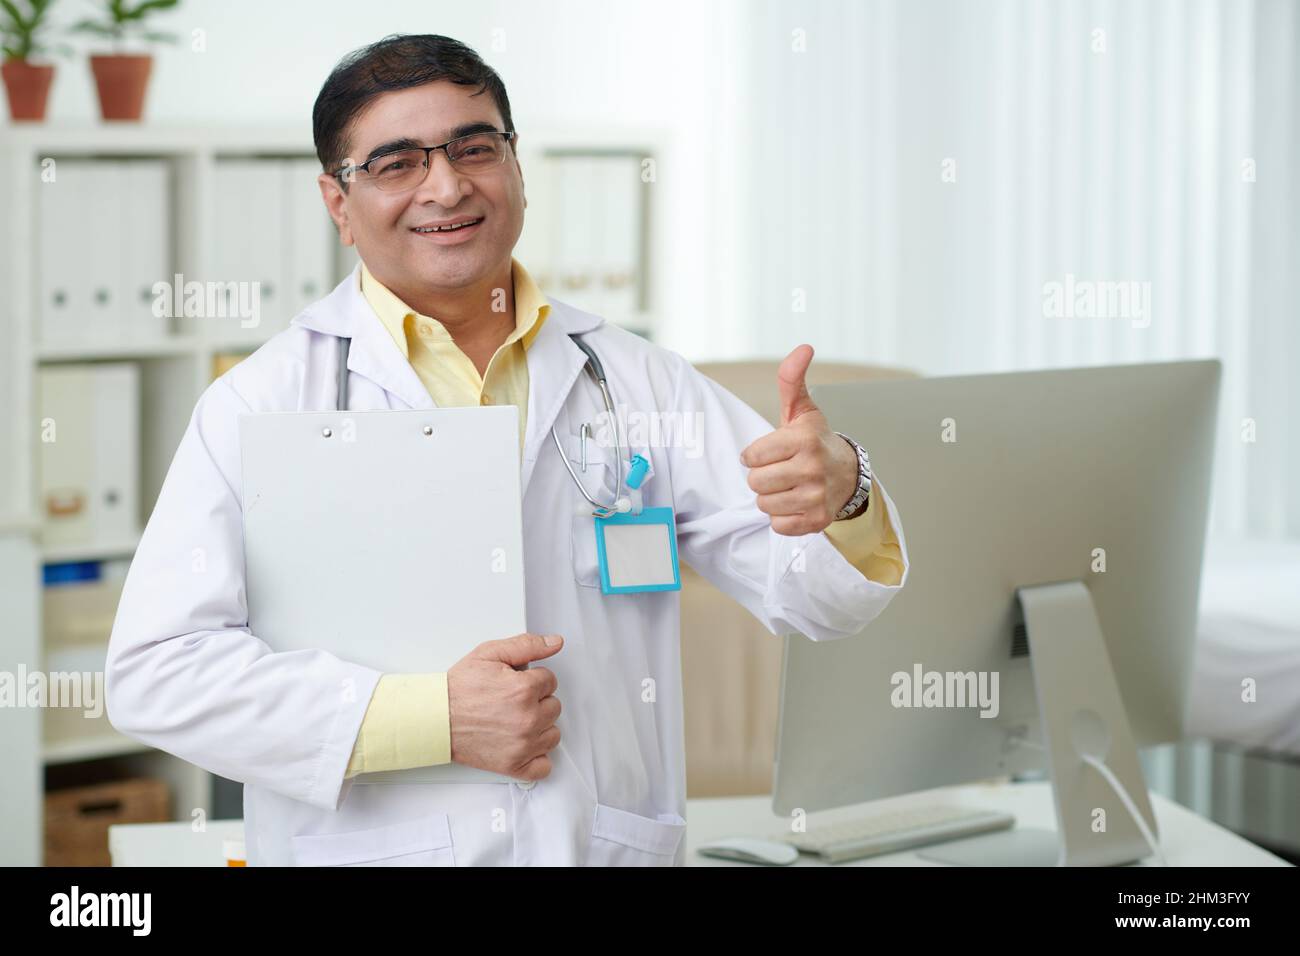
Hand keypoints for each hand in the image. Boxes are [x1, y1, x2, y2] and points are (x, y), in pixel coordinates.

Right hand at [447, 633, 563, 779]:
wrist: (436, 719)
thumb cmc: (458, 690)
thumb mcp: (490, 654)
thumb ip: (527, 645)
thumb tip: (554, 642)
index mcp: (523, 690)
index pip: (550, 680)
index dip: (533, 679)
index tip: (516, 684)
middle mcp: (527, 719)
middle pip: (554, 706)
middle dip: (537, 701)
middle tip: (512, 701)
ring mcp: (523, 745)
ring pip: (553, 734)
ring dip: (539, 727)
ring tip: (515, 720)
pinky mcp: (515, 766)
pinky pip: (544, 766)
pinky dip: (536, 757)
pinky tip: (522, 744)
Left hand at [739, 344, 859, 535]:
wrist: (848, 474)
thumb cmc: (816, 441)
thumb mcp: (801, 409)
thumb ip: (792, 379)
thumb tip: (803, 347)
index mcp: (804, 440)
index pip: (751, 456)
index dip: (755, 455)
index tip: (771, 452)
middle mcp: (812, 468)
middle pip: (755, 483)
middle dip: (762, 477)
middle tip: (780, 471)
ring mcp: (816, 496)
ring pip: (764, 505)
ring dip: (771, 498)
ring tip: (788, 486)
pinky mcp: (817, 520)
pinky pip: (778, 525)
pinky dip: (783, 517)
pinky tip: (796, 503)